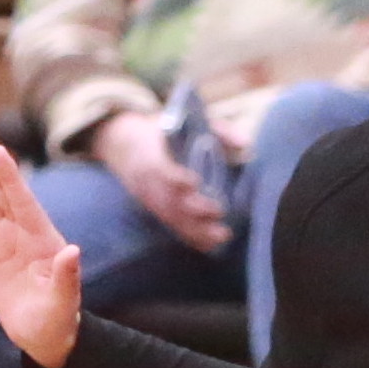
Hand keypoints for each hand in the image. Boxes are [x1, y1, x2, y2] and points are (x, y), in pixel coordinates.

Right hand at [0, 122, 81, 367]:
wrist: (44, 335)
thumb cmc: (58, 320)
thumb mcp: (64, 302)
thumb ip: (68, 277)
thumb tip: (72, 252)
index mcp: (43, 239)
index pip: (23, 201)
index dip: (11, 177)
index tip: (1, 151)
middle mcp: (24, 230)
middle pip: (3, 187)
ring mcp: (5, 236)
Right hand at [90, 109, 231, 248]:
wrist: (121, 144)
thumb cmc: (162, 131)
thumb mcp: (183, 121)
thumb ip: (218, 131)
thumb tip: (247, 144)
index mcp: (149, 154)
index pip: (159, 169)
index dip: (174, 177)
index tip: (193, 182)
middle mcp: (146, 180)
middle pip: (168, 198)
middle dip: (193, 208)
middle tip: (219, 212)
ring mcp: (149, 197)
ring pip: (170, 217)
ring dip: (196, 229)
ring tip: (222, 236)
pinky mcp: (155, 210)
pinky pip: (171, 226)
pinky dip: (190, 237)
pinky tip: (210, 246)